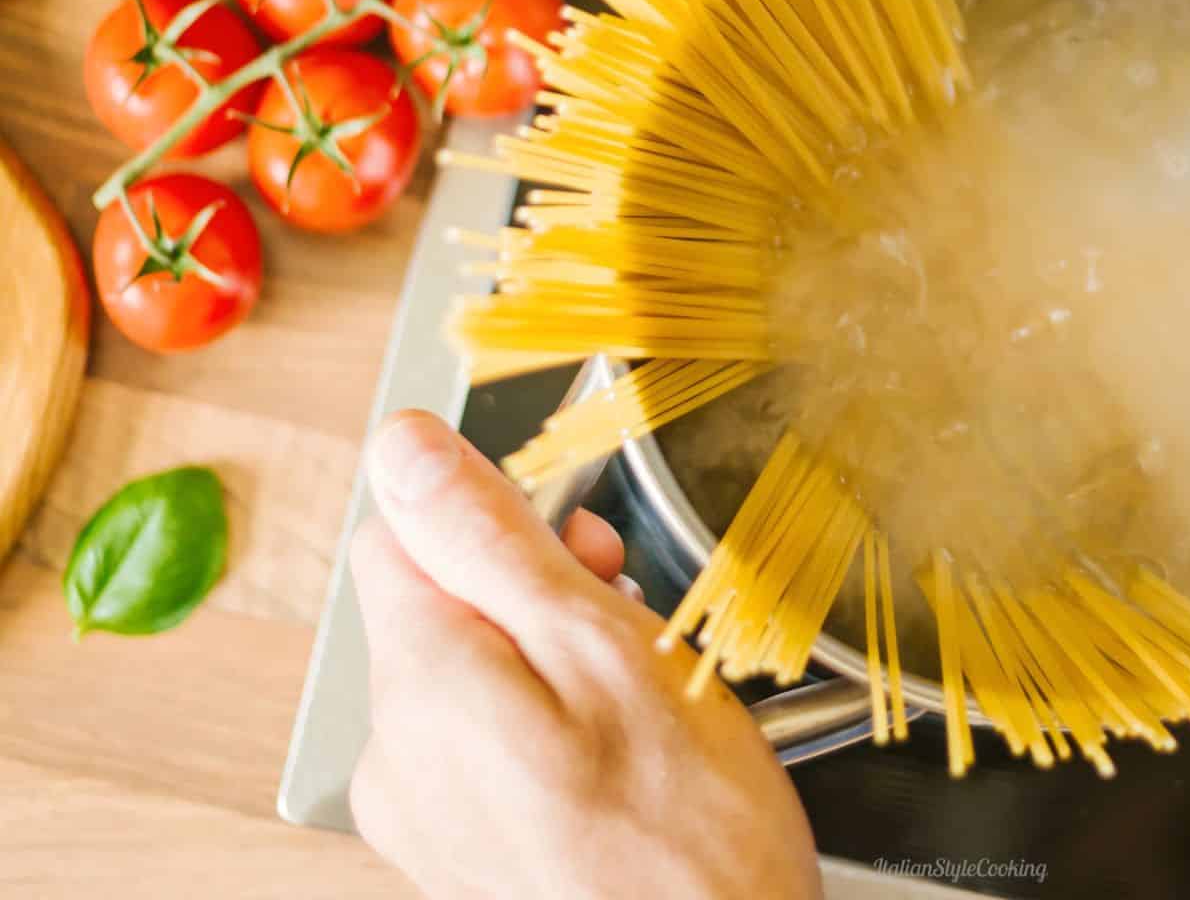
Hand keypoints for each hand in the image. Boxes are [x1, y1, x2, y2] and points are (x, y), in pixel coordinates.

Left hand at [348, 411, 821, 899]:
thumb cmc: (688, 837)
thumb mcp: (608, 649)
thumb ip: (494, 543)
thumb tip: (404, 447)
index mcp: (424, 686)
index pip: (402, 530)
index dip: (498, 519)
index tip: (583, 557)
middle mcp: (395, 754)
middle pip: (438, 604)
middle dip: (534, 593)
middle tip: (629, 627)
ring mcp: (422, 812)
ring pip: (470, 672)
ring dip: (549, 660)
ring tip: (635, 703)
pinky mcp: (458, 848)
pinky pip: (485, 742)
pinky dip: (547, 725)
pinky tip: (616, 757)